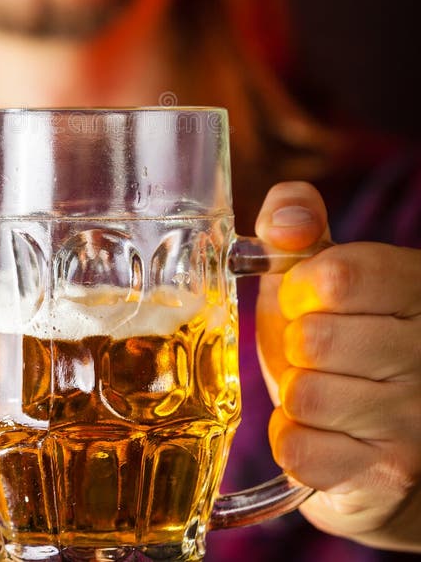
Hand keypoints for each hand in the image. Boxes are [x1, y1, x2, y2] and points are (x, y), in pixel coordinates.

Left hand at [254, 181, 420, 550]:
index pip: (339, 276)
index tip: (305, 297)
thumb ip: (296, 224)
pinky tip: (319, 431)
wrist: (377, 439)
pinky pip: (300, 449)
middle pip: (315, 339)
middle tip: (315, 351)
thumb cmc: (342, 336)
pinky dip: (293, 439)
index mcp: (418, 288)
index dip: (300, 287)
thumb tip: (286, 220)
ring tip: (321, 390)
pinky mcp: (391, 474)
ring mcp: (416, 418)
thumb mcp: (319, 270)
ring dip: (295, 393)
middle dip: (297, 345)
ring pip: (306, 395)